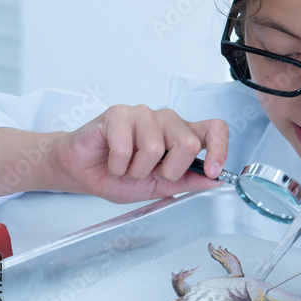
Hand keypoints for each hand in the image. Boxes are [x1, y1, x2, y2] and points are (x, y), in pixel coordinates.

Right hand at [50, 105, 228, 202]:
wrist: (81, 172)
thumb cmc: (119, 175)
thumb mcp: (159, 187)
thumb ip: (187, 181)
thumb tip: (215, 180)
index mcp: (182, 134)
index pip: (215, 129)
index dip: (219, 148)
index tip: (212, 171)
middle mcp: (167, 120)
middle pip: (187, 143)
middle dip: (168, 171)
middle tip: (149, 174)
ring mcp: (143, 113)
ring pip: (155, 147)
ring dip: (137, 170)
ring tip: (126, 168)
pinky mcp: (118, 114)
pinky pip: (126, 146)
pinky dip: (118, 165)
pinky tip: (112, 162)